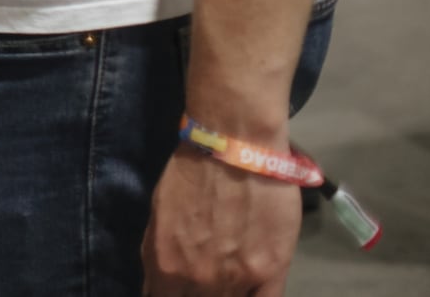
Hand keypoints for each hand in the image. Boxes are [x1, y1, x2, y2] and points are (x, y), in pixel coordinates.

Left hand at [142, 145, 300, 295]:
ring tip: (227, 273)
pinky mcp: (271, 270)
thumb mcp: (158, 216)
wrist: (234, 148)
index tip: (176, 288)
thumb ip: (161, 254)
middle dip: (197, 292)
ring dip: (226, 292)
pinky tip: (250, 289)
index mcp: (167, 266)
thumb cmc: (190, 173)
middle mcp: (201, 280)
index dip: (169, 295)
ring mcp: (238, 278)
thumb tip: (163, 281)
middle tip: (204, 273)